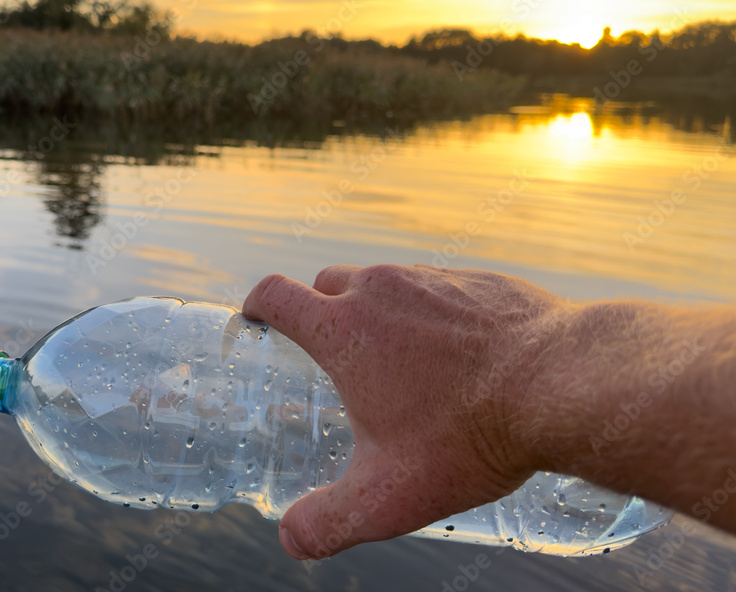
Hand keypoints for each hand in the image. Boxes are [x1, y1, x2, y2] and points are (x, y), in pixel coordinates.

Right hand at [242, 264, 566, 559]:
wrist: (560, 384)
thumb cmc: (470, 436)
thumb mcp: (388, 495)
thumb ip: (328, 522)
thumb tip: (291, 538)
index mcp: (344, 329)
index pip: (275, 293)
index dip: (256, 305)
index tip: (257, 319)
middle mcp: (381, 289)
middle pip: (325, 282)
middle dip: (318, 311)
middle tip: (332, 355)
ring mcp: (430, 278)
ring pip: (383, 283)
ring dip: (377, 312)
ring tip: (400, 364)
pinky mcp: (475, 279)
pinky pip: (434, 288)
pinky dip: (428, 313)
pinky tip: (454, 357)